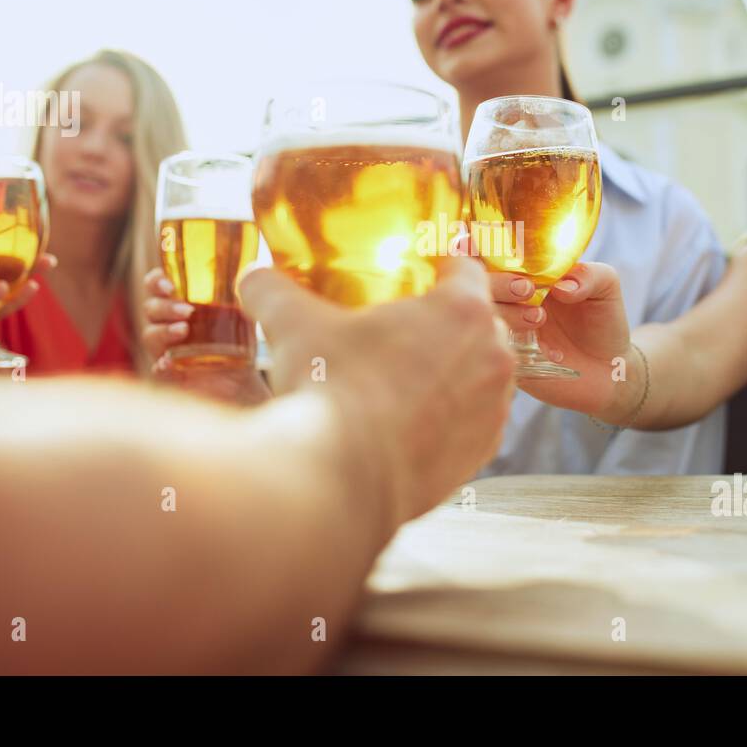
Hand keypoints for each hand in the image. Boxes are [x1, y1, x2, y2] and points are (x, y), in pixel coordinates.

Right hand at [142, 267, 269, 406]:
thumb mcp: (243, 312)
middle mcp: (166, 324)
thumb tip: (254, 274)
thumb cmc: (240, 338)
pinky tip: (167, 363)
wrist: (245, 377)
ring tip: (184, 330)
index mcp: (178, 303)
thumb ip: (244, 293)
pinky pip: (157, 370)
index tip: (170, 285)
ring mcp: (166, 349)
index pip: (155, 286)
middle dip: (165, 307)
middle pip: (151, 309)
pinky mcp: (171, 375)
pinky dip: (161, 366)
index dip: (155, 281)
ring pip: (150, 336)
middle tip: (188, 311)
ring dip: (164, 331)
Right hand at [240, 257, 515, 523]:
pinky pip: (476, 422)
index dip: (445, 266)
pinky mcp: (483, 453)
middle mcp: (493, 357)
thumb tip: (254, 276)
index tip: (430, 270)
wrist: (339, 479)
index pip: (467, 268)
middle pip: (480, 323)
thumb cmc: (328, 390)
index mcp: (462, 311)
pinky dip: (454, 417)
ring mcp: (492, 409)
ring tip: (411, 377)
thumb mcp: (294, 326)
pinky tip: (414, 419)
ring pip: (484, 374)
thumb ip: (273, 289)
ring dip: (457, 371)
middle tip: (410, 328)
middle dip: (450, 323)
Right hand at [486, 262, 632, 417]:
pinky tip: (549, 351)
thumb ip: (588, 275)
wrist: (611, 369)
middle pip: (479, 284)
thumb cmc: (604, 320)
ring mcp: (506, 330)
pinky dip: (515, 347)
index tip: (477, 244)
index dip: (478, 247)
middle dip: (497, 282)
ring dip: (507, 312)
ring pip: (484, 316)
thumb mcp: (606, 285)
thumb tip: (562, 285)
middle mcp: (508, 300)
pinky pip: (497, 352)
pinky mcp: (510, 360)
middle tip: (527, 290)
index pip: (491, 255)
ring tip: (540, 318)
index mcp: (524, 274)